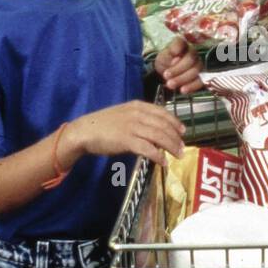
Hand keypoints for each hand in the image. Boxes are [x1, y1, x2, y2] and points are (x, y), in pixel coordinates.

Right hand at [67, 102, 184, 166]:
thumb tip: (156, 130)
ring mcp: (132, 127)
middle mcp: (137, 114)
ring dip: (171, 147)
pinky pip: (148, 148)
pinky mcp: (127, 140)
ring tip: (178, 155)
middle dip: (176, 137)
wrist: (85, 131)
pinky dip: (158, 156)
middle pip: (163, 125)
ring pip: (159, 136)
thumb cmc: (103, 124)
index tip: (182, 131)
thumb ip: (139, 119)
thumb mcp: (124, 115)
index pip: (162, 112)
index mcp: (137, 106)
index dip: (175, 122)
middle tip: (182, 147)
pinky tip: (163, 162)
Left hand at [155, 35, 203, 94]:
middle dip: (177, 69)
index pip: (181, 42)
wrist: (168, 75)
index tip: (173, 53)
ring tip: (170, 84)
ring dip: (182, 79)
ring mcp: (198, 64)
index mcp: (181, 45)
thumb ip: (168, 55)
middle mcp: (192, 52)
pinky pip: (200, 81)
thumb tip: (177, 57)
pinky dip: (191, 86)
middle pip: (190, 59)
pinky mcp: (201, 76)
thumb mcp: (162, 58)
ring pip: (195, 70)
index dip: (177, 47)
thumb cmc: (166, 63)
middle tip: (166, 76)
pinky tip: (183, 90)